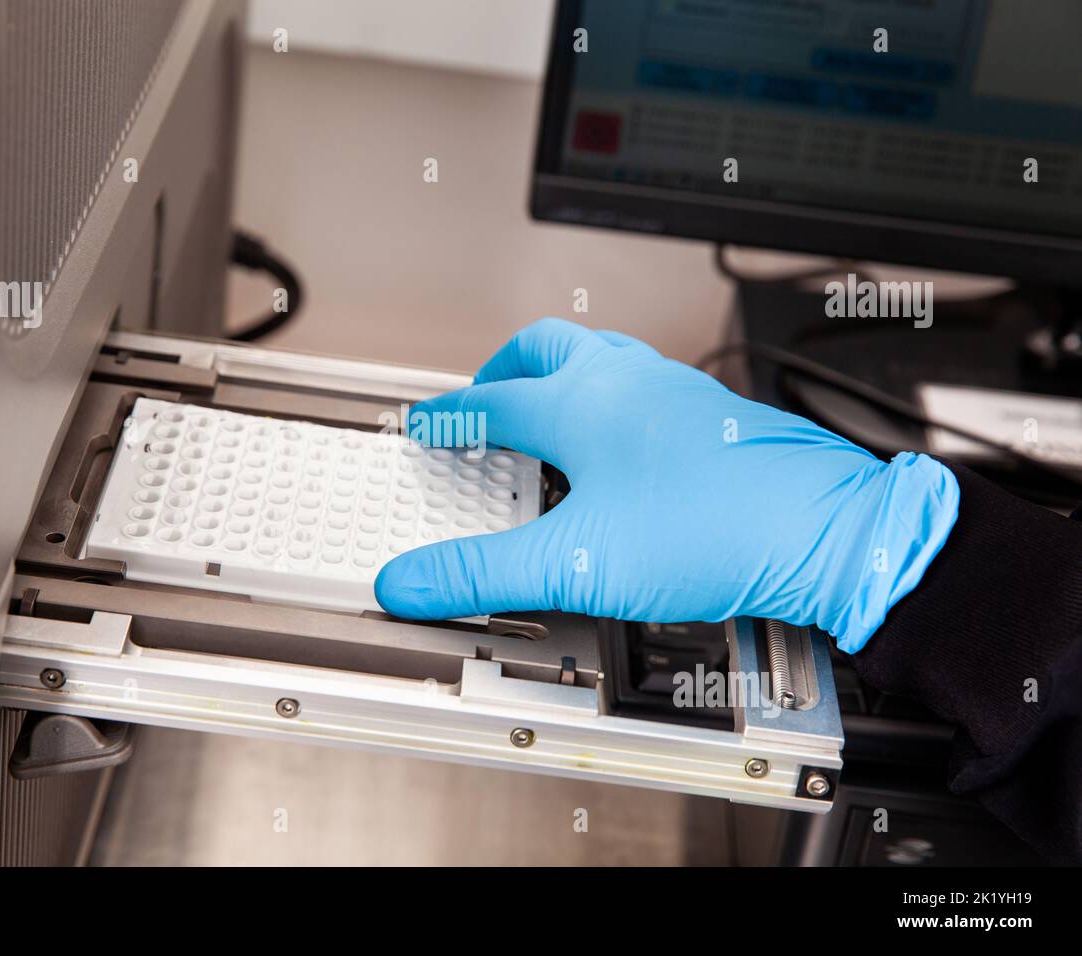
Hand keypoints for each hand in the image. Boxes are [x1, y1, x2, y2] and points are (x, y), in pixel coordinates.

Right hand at [375, 318, 958, 651]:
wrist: (826, 531)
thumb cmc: (716, 530)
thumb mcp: (576, 563)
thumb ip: (483, 574)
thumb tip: (408, 580)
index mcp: (582, 403)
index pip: (490, 402)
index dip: (450, 418)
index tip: (429, 425)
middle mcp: (627, 381)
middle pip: (545, 348)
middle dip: (502, 370)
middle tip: (483, 397)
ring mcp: (676, 391)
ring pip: (601, 354)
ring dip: (562, 374)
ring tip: (548, 413)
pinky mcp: (713, 415)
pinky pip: (646, 382)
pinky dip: (612, 397)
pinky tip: (623, 447)